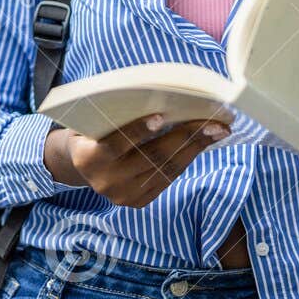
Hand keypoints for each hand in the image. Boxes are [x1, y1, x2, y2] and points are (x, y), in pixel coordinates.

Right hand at [43, 114, 231, 207]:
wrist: (81, 164)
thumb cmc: (92, 131)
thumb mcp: (93, 121)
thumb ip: (114, 115)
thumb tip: (158, 96)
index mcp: (88, 158)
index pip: (116, 143)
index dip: (138, 130)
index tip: (160, 116)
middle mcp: (106, 181)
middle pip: (151, 157)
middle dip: (185, 137)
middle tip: (212, 122)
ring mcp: (124, 195)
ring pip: (166, 169)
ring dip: (195, 148)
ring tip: (217, 131)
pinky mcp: (139, 202)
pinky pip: (168, 178)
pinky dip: (187, 159)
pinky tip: (202, 144)